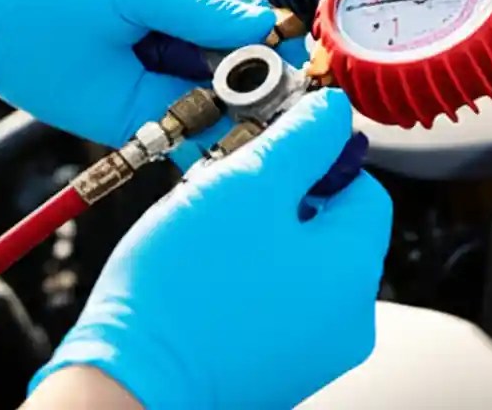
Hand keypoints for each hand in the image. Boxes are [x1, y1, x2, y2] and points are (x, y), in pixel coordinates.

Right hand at [29, 89, 392, 408]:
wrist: (128, 382)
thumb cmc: (184, 290)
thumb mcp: (247, 183)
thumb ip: (301, 138)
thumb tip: (332, 110)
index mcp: (354, 269)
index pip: (363, 185)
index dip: (315, 156)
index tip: (270, 146)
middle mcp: (347, 318)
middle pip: (329, 225)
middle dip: (277, 196)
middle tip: (225, 188)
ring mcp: (312, 350)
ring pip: (297, 261)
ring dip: (257, 234)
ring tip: (205, 232)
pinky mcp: (273, 368)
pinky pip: (272, 301)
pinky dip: (244, 278)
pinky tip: (202, 273)